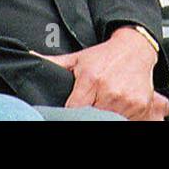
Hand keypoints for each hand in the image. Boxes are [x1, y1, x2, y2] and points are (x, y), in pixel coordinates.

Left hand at [38, 28, 168, 120]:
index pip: (74, 110)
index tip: (73, 110)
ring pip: (109, 120)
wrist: (136, 48)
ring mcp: (126, 100)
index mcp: (91, 79)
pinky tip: (117, 109)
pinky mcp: (139, 105)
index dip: (71, 113)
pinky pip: (127, 121)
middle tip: (90, 105)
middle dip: (88, 114)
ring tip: (103, 104)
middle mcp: (109, 90)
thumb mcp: (78, 58)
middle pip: (91, 117)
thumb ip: (54, 63)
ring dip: (105, 116)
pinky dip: (121, 117)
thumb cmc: (104, 55)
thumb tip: (29, 57)